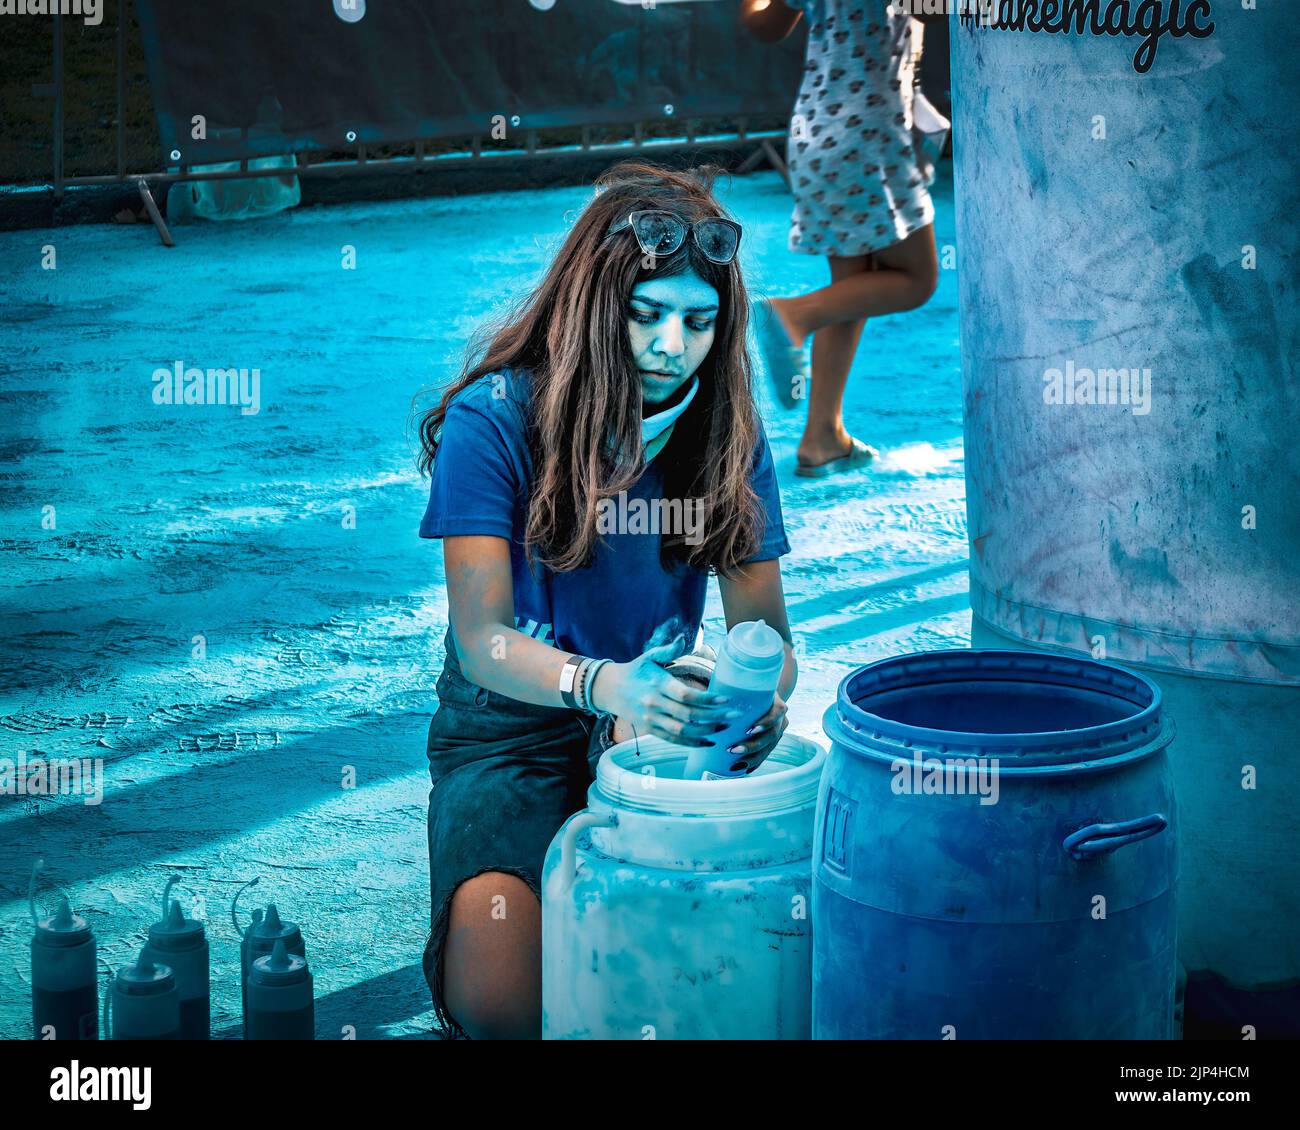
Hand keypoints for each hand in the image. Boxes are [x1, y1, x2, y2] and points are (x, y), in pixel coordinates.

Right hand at [589, 640, 738, 746]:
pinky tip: (708, 741)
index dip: (707, 699)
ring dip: (706, 731)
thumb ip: (667, 649)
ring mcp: (651, 719)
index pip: (686, 695)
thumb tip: (682, 638)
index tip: (725, 699)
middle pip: (688, 715)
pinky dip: (692, 743)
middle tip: (734, 715)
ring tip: (725, 728)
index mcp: (658, 684)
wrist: (609, 689)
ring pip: (682, 731)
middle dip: (714, 717)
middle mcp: (655, 704)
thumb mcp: (649, 656)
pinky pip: (673, 740)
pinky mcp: (649, 729)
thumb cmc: (635, 671)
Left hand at [724, 692, 787, 772]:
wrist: (767, 696)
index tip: (748, 730)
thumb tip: (708, 697)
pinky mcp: (773, 741)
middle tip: (732, 750)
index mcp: (776, 704)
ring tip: (735, 764)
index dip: (765, 723)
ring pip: (768, 748)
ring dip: (752, 758)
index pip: (776, 713)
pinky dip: (756, 762)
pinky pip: (766, 754)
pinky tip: (745, 769)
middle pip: (771, 735)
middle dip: (752, 745)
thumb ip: (732, 691)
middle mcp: (780, 719)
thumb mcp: (747, 688)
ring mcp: (778, 732)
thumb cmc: (752, 691)